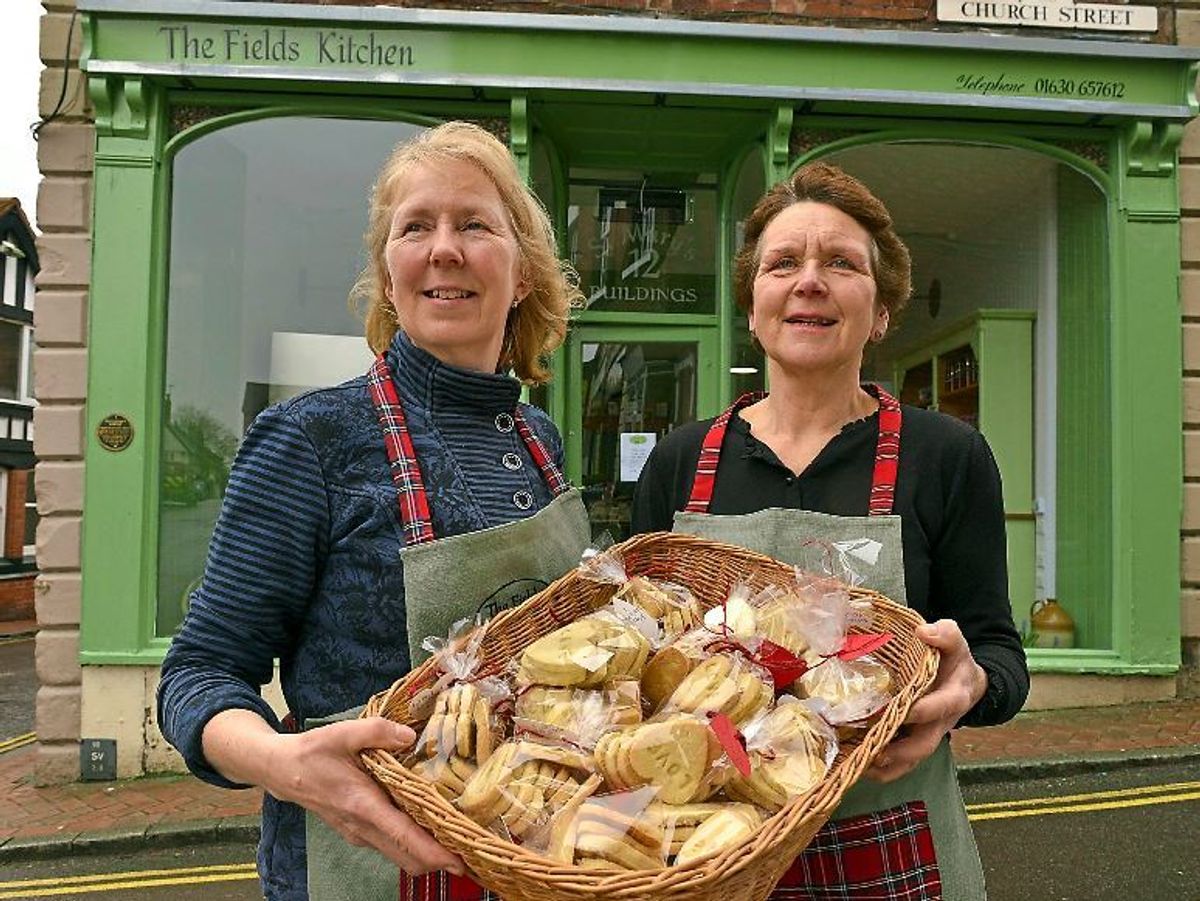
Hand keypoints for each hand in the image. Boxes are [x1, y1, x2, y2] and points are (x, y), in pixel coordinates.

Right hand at [264, 717, 467, 876]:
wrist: (282, 770)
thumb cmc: (313, 751)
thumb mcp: (342, 733)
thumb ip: (377, 730)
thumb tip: (408, 735)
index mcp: (362, 805)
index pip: (404, 837)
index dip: (434, 852)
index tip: (460, 860)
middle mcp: (363, 827)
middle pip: (408, 857)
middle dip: (440, 859)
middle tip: (474, 850)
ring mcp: (360, 834)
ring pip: (400, 856)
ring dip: (427, 854)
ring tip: (457, 839)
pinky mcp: (358, 832)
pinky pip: (390, 847)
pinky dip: (412, 845)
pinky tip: (429, 827)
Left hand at [865, 619, 986, 783]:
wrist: (966, 682)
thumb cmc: (955, 660)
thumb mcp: (956, 642)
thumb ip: (945, 634)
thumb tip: (924, 632)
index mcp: (953, 698)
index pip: (940, 707)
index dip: (922, 710)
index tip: (901, 709)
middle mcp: (941, 723)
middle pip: (925, 744)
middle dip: (901, 750)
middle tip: (874, 748)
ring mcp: (928, 736)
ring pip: (912, 760)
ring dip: (888, 766)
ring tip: (862, 766)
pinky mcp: (916, 742)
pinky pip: (903, 762)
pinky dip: (884, 769)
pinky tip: (860, 767)